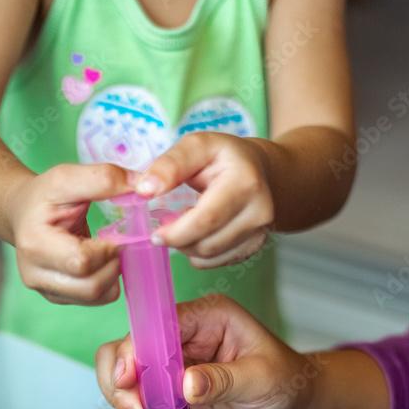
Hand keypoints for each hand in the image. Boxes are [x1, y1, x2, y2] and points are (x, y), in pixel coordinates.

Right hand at [5, 163, 134, 305]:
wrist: (22, 214)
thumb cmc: (44, 196)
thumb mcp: (67, 177)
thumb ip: (103, 179)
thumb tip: (143, 186)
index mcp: (35, 244)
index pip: (82, 261)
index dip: (108, 248)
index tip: (116, 233)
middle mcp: (34, 274)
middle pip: (90, 286)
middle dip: (113, 265)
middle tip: (116, 244)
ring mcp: (45, 290)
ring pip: (94, 297)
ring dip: (113, 276)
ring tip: (110, 253)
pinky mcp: (56, 297)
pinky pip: (92, 301)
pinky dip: (106, 284)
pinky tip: (102, 264)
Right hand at [95, 294, 318, 408]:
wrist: (290, 408)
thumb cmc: (285, 380)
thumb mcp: (260, 377)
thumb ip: (223, 380)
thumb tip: (186, 386)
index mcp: (205, 317)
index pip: (156, 325)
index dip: (135, 349)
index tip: (127, 378)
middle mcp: (182, 336)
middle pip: (129, 348)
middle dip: (120, 379)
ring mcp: (172, 366)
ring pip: (125, 374)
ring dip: (124, 400)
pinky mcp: (170, 393)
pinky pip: (139, 399)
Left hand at [135, 133, 273, 268]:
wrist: (264, 171)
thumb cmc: (225, 157)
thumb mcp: (197, 146)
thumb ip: (170, 165)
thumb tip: (144, 189)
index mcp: (244, 182)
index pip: (206, 219)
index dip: (176, 232)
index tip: (155, 233)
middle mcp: (258, 211)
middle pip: (207, 244)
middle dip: (178, 241)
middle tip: (163, 230)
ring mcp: (260, 233)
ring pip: (210, 256)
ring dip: (187, 247)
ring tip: (183, 225)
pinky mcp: (255, 247)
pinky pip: (217, 262)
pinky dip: (199, 254)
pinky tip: (198, 234)